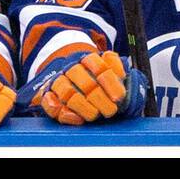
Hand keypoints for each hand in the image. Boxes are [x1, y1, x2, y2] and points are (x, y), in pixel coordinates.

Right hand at [28, 51, 147, 124]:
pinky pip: (51, 104)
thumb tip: (132, 81)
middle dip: (99, 98)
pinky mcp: (47, 96)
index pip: (100, 66)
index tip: (119, 97)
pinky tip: (77, 118)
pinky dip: (64, 112)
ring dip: (83, 105)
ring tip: (95, 115)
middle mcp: (73, 68)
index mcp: (90, 59)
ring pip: (67, 92)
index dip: (110, 82)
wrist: (75, 81)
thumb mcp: (114, 74)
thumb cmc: (100, 83)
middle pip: (84, 81)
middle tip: (111, 111)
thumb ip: (121, 74)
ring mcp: (59, 81)